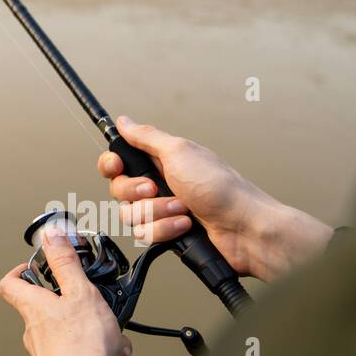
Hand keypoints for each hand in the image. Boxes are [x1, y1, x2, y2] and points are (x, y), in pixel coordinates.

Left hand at [0, 221, 131, 355]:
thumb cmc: (81, 351)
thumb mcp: (80, 294)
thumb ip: (66, 264)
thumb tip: (51, 236)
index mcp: (33, 306)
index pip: (10, 283)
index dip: (20, 270)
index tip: (34, 264)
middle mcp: (34, 330)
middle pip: (47, 307)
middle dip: (75, 304)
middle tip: (92, 303)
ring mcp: (48, 353)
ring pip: (71, 331)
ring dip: (95, 331)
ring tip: (111, 336)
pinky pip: (83, 353)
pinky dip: (100, 352)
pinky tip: (113, 355)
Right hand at [100, 115, 332, 281]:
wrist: (244, 229)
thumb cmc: (220, 187)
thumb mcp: (179, 152)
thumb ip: (147, 137)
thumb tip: (124, 121)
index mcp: (161, 160)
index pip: (120, 159)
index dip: (111, 164)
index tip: (116, 167)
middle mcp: (160, 183)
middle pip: (119, 189)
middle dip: (137, 192)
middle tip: (157, 188)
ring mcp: (163, 209)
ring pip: (130, 214)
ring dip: (156, 213)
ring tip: (182, 209)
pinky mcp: (167, 231)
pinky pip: (146, 234)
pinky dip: (165, 229)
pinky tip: (185, 225)